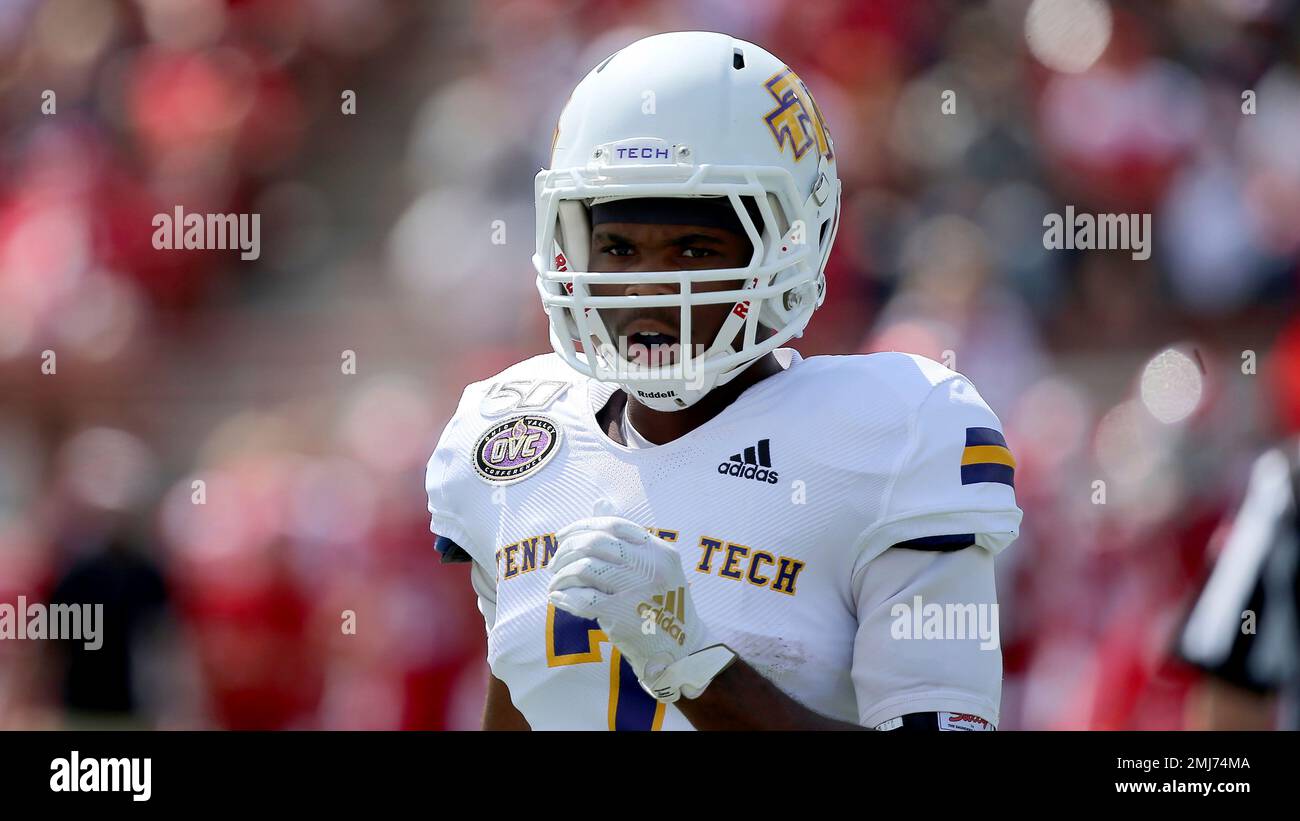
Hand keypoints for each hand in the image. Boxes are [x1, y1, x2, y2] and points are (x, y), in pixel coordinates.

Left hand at [547, 516, 729, 699]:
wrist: (681, 650)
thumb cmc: (662, 605)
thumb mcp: (656, 566)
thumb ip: (627, 538)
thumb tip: (600, 502)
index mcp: (659, 551)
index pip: (613, 525)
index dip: (581, 526)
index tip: (562, 536)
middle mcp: (650, 566)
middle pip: (594, 544)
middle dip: (566, 550)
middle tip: (555, 563)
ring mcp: (636, 590)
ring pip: (584, 568)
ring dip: (562, 576)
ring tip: (555, 584)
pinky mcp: (621, 615)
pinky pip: (581, 599)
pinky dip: (564, 597)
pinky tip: (557, 599)